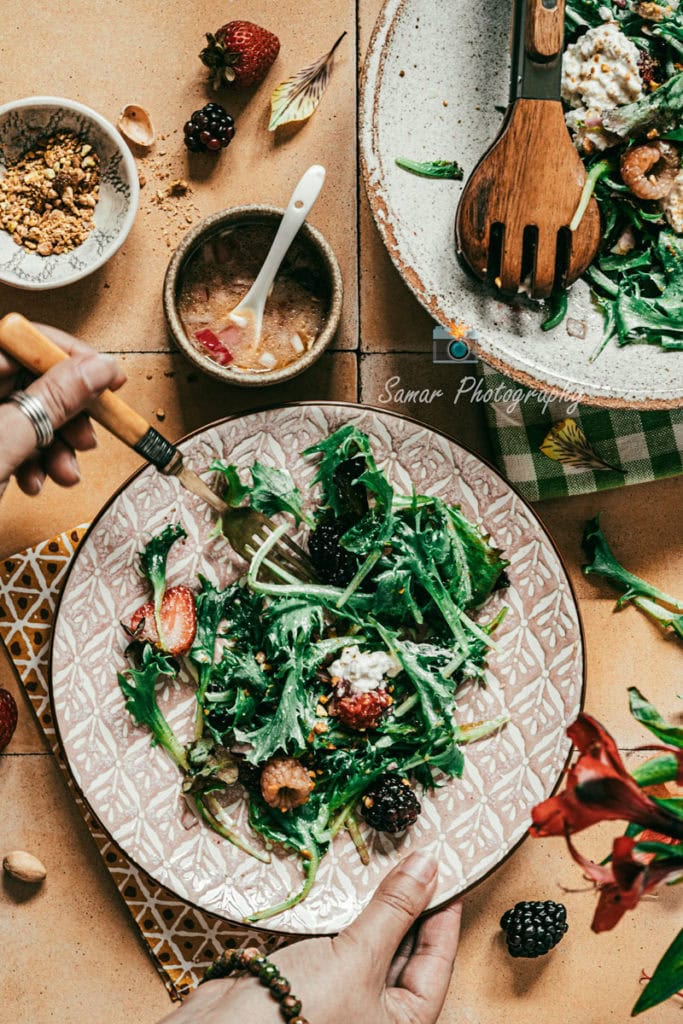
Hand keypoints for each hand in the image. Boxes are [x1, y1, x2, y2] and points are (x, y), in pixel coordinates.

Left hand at [0, 324, 124, 498]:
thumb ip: (50, 403)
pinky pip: (13, 439)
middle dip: (65, 411)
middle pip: (26, 378)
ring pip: (25, 414)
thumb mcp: (2, 448)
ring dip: (55, 443)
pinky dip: (35, 460)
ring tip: (67, 473)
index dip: (64, 354)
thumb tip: (97, 369)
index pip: (16, 338)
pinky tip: (38, 482)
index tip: (105, 376)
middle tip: (90, 435)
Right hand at [161, 852, 461, 1023]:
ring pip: (370, 942)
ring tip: (387, 862)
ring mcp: (343, 997)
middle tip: (415, 857)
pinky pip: (338, 939)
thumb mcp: (358, 958)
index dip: (443, 913)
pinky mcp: (311, 978)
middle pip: (406, 950)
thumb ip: (394, 910)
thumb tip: (428, 867)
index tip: (447, 871)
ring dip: (376, 905)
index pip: (438, 960)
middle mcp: (376, 1014)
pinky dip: (344, 911)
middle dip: (411, 905)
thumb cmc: (300, 1014)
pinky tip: (348, 883)